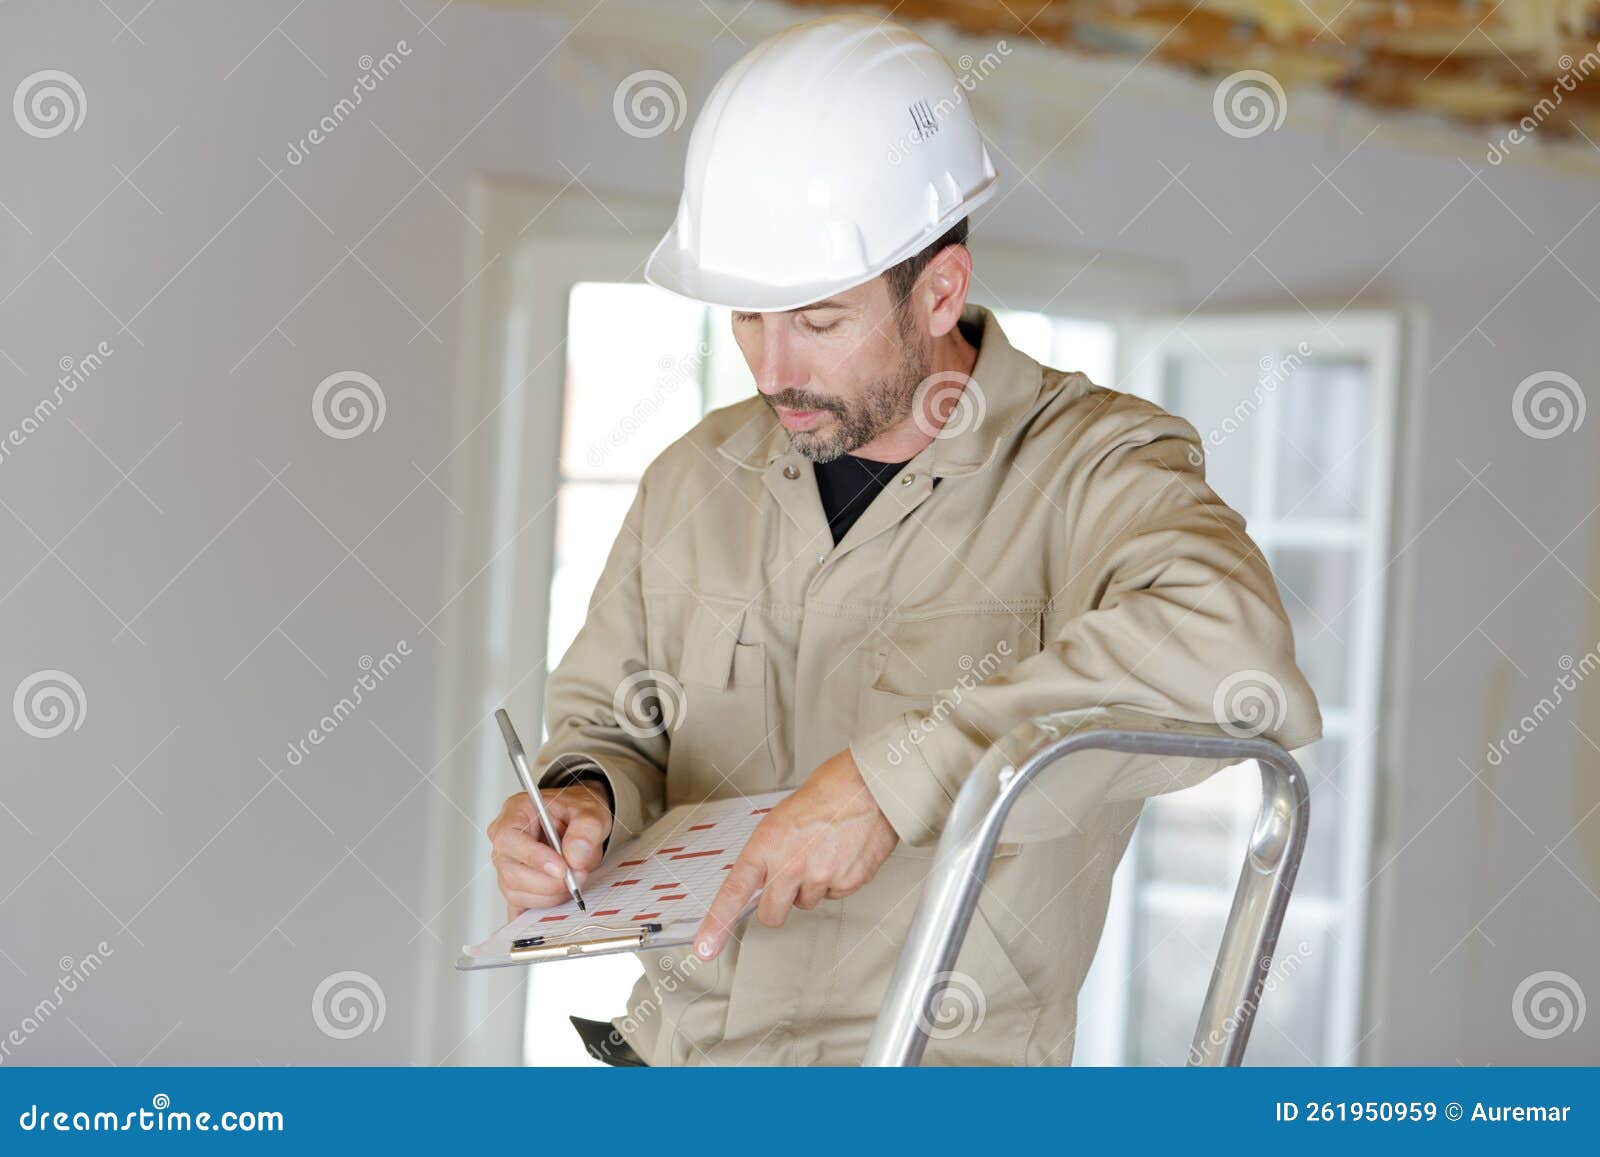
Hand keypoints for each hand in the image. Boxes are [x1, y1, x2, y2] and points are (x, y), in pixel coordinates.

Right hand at [487, 782, 611, 918]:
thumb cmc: (577, 812)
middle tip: (578, 876)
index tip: (561, 868)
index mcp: (516, 812)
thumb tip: (575, 856)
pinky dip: (539, 909)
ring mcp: (507, 867)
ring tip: (574, 880)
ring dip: (550, 895)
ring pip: (517, 893)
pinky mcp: (516, 887)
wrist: (580, 822)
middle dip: (549, 882)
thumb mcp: (591, 810)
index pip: (509, 839)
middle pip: (511, 873)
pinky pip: (520, 907)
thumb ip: (586, 829)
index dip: (533, 857)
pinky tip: (556, 901)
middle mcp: (506, 842)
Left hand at [693, 749, 897, 959]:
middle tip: (788, 882)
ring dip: (811, 887)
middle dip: (776, 905)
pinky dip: (837, 881)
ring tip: (823, 852)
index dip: (717, 924)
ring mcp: (819, 877)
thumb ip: (768, 854)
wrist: (868, 788)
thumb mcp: (780, 820)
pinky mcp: (847, 884)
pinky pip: (834, 895)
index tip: (705, 947)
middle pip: (771, 914)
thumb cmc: (827, 795)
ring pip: (806, 903)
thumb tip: (763, 879)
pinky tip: (841, 855)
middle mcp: (790, 865)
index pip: (734, 892)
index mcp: (767, 844)